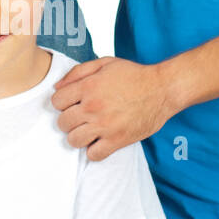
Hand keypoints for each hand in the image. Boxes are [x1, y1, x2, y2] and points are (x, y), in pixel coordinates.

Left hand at [50, 56, 174, 159]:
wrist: (163, 89)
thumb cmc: (134, 75)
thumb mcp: (105, 63)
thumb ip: (78, 72)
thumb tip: (57, 88)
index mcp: (88, 87)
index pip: (56, 102)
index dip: (63, 103)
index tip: (73, 103)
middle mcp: (93, 107)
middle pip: (62, 123)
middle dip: (69, 120)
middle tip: (81, 117)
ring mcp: (105, 125)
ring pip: (74, 140)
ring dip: (79, 136)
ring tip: (88, 131)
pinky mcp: (117, 140)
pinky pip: (94, 155)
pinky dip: (94, 150)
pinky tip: (100, 141)